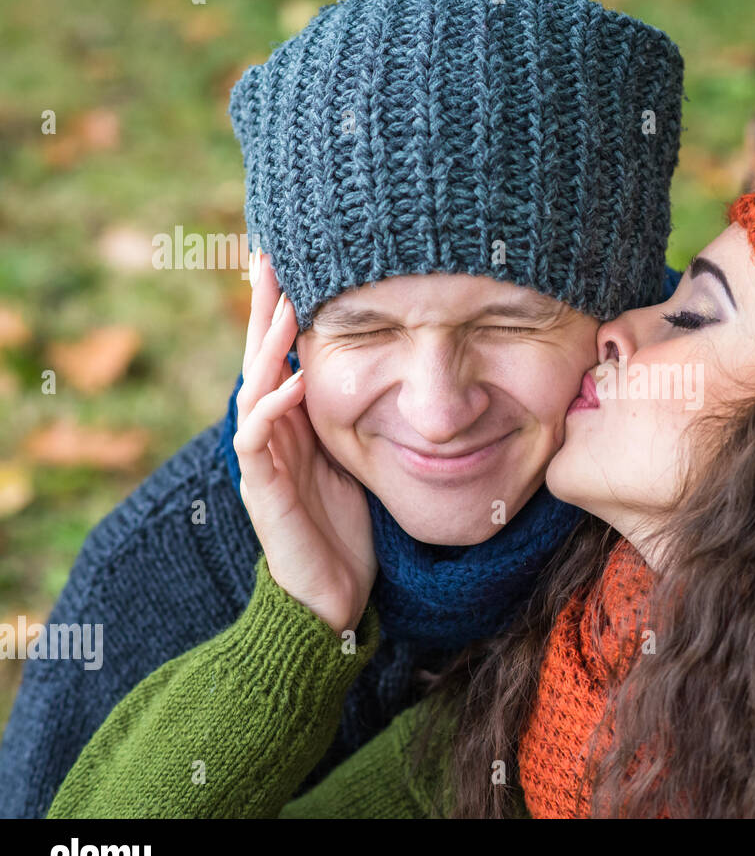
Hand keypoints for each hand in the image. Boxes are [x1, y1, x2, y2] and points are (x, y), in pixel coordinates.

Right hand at [232, 250, 376, 635]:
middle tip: (268, 257)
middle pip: (258, 358)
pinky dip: (272, 408)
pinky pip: (256, 439)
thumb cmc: (347, 528)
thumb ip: (358, 418)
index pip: (282, 353)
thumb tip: (399, 371)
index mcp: (291, 423)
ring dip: (267, 347)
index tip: (294, 260)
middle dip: (263, 309)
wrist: (331, 597)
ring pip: (253, 388)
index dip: (283, 310)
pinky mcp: (261, 490)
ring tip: (285, 306)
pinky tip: (294, 381)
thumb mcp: (358, 459)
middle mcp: (268, 433)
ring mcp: (260, 460)